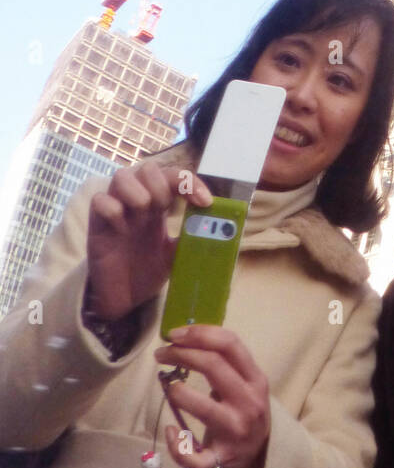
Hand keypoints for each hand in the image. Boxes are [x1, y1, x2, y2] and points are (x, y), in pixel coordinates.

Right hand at [87, 163, 211, 320]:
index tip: (205, 202)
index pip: (174, 177)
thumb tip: (222, 230)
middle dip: (161, 185)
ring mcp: (116, 211)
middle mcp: (137, 202)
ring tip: (143, 213)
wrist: (122, 299)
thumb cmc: (147, 271)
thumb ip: (193, 239)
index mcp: (159, 205)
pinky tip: (121, 227)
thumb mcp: (176, 255)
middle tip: (164, 208)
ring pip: (122, 175)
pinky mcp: (96, 225)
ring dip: (137, 191)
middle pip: (147, 168)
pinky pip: (99, 201)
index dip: (190, 182)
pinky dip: (113, 208)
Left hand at [155, 325, 270, 467]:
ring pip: (203, 407)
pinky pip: (193, 455)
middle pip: (213, 366)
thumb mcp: (246, 383)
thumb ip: (225, 363)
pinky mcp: (221, 458)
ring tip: (169, 388)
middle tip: (161, 354)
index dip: (200, 334)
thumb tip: (185, 339)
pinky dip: (176, 444)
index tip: (175, 334)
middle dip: (181, 354)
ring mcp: (236, 431)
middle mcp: (249, 402)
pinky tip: (170, 431)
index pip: (230, 345)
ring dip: (178, 392)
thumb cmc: (244, 410)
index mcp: (255, 379)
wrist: (258, 455)